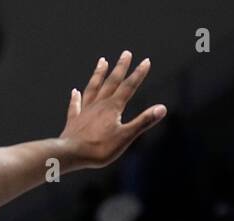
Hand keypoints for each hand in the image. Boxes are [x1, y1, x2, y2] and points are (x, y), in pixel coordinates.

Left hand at [59, 51, 165, 170]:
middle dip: (120, 67)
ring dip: (99, 74)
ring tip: (102, 61)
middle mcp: (99, 105)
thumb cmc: (100, 148)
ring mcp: (85, 111)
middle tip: (126, 53)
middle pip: (111, 82)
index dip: (138, 74)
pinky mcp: (75, 121)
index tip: (146, 61)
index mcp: (112, 108)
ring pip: (93, 88)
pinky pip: (76, 105)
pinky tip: (75, 92)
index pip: (129, 87)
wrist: (71, 154)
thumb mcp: (126, 136)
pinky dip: (76, 98)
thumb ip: (143, 121)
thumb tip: (162, 108)